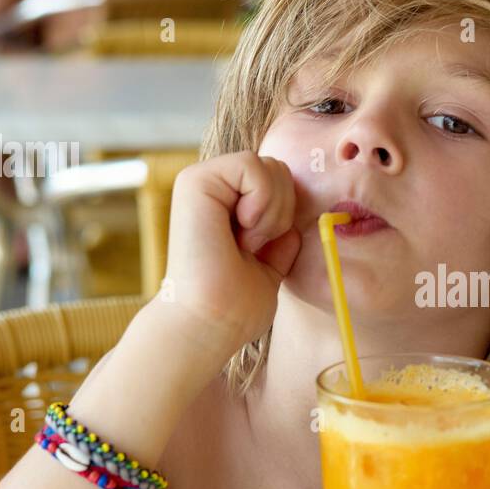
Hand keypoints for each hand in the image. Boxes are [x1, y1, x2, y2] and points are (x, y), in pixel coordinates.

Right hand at [161, 152, 301, 357]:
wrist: (211, 324)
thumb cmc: (235, 307)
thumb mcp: (269, 267)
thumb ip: (279, 240)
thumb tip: (295, 223)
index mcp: (227, 207)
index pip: (279, 182)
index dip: (286, 214)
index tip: (262, 249)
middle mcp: (212, 190)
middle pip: (277, 168)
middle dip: (283, 210)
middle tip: (255, 245)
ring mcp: (200, 182)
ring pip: (268, 165)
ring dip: (273, 210)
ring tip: (247, 242)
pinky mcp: (194, 181)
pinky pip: (251, 164)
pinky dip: (263, 201)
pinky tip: (243, 230)